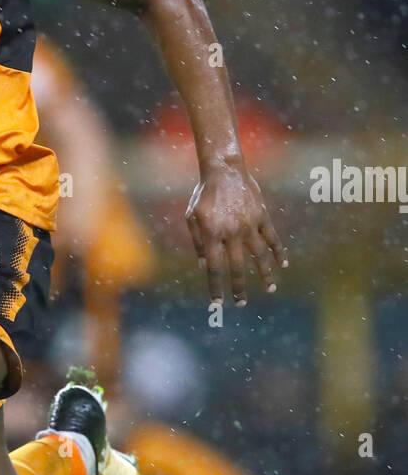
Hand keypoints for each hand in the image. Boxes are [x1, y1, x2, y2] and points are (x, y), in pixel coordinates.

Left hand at [185, 161, 286, 305]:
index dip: (216, 287)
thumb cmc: (204, 195)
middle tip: (241, 304)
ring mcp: (248, 225)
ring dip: (265, 274)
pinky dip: (279, 251)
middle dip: (239, 288)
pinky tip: (283, 263)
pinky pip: (272, 237)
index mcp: (211, 235)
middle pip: (236, 267)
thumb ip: (197, 242)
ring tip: (270, 289)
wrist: (224, 170)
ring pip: (259, 256)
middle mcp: (231, 233)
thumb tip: (204, 266)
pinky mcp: (262, 216)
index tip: (218, 304)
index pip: (214, 268)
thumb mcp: (192, 217)